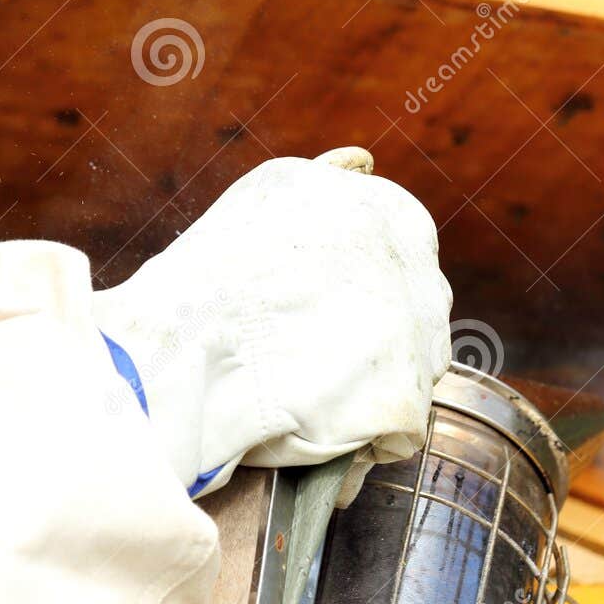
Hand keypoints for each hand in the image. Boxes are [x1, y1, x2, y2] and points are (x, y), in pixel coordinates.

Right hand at [93, 150, 452, 499]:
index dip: (354, 297)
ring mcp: (418, 337)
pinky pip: (397, 433)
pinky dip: (359, 442)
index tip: (312, 314)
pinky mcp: (406, 398)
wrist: (185, 345)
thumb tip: (364, 161)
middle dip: (373, 340)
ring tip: (303, 391)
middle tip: (305, 356)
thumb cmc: (213, 271)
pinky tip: (313, 428)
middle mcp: (417, 270)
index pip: (405, 266)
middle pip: (417, 320)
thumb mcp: (276, 191)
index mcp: (394, 216)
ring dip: (368, 389)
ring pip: (411, 376)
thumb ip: (332, 179)